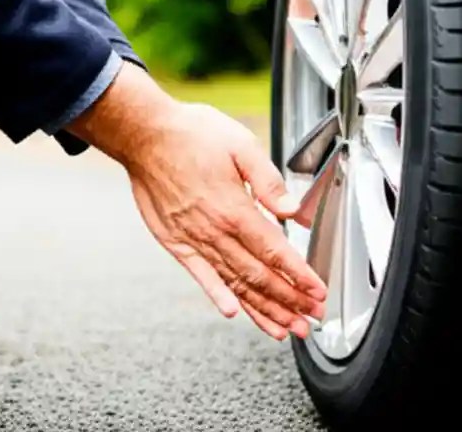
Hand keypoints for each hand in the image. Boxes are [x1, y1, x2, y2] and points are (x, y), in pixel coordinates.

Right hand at [66, 63, 326, 340]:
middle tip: (310, 319)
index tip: (317, 292)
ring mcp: (194, 239)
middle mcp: (215, 231)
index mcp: (235, 209)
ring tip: (283, 328)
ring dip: (261, 308)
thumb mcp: (242, 146)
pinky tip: (233, 313)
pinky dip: (217, 295)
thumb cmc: (192, 135)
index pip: (276, 252)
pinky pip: (200, 275)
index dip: (299, 276)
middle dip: (289, 301)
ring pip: (234, 283)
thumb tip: (293, 210)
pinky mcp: (175, 242)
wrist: (144, 135)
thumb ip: (269, 182)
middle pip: (259, 276)